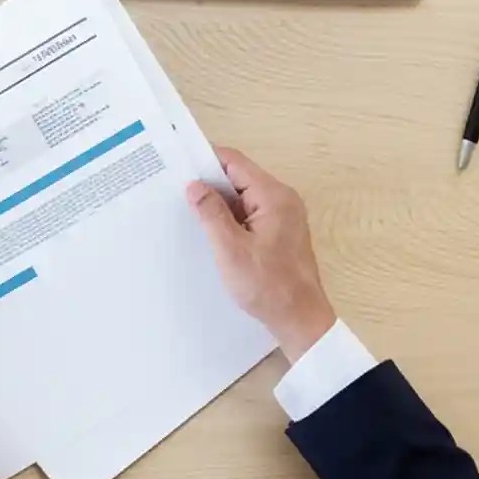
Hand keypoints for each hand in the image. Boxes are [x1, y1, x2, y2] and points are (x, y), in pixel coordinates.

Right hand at [187, 147, 336, 364]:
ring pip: (244, 196)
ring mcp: (283, 215)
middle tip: (178, 191)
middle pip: (239, 177)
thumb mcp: (231, 249)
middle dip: (210, 183)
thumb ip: (212, 214)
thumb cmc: (268, 286)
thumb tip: (194, 186)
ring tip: (190, 210)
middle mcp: (282, 199)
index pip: (235, 162)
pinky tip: (211, 230)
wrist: (300, 318)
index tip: (179, 166)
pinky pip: (251, 213)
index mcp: (273, 196)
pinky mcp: (280, 231)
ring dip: (219, 202)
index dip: (206, 161)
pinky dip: (231, 217)